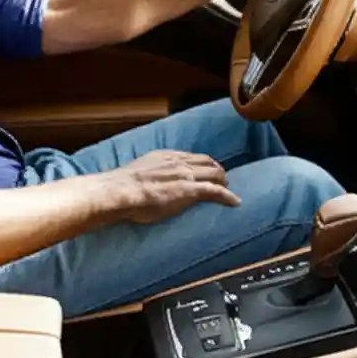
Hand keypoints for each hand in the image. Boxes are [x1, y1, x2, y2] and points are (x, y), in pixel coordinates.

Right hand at [112, 150, 240, 223]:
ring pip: (215, 174)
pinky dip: (227, 196)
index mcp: (166, 156)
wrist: (122, 190)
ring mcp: (186, 175)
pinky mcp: (190, 191)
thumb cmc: (123, 187)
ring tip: (228, 189)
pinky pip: (215, 192)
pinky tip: (235, 201)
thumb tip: (145, 183)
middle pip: (207, 162)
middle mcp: (179, 162)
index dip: (203, 163)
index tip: (207, 169)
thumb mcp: (138, 172)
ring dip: (223, 182)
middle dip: (217, 170)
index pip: (191, 156)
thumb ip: (148, 174)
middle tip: (221, 180)